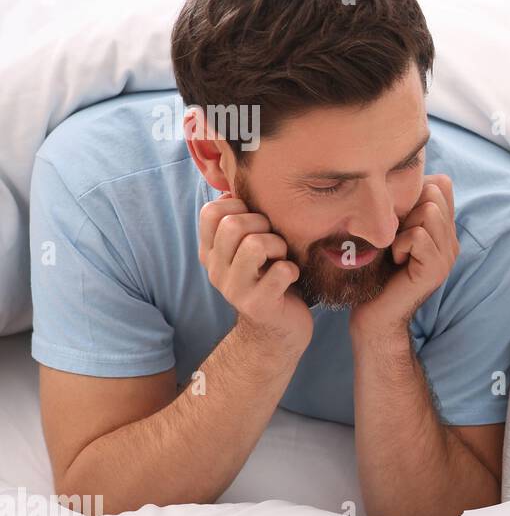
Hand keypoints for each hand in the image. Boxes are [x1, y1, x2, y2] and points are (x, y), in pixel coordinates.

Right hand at [199, 191, 311, 353]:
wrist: (278, 331)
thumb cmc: (272, 279)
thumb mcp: (251, 249)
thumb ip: (243, 222)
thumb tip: (243, 184)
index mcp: (211, 252)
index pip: (211, 211)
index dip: (239, 206)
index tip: (256, 221)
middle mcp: (216, 270)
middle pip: (233, 224)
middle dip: (263, 224)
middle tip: (275, 241)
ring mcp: (235, 289)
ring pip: (255, 244)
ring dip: (278, 245)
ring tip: (282, 257)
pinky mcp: (259, 304)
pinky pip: (281, 271)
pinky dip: (292, 269)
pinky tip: (291, 276)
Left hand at [351, 175, 459, 338]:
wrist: (374, 317)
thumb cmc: (375, 272)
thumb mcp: (390, 232)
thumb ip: (403, 209)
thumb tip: (399, 176)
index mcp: (443, 229)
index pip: (441, 184)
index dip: (414, 191)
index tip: (396, 218)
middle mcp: (451, 241)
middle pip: (435, 192)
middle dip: (408, 208)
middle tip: (394, 237)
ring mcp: (448, 255)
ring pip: (429, 211)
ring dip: (403, 227)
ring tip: (396, 249)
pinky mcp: (436, 269)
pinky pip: (418, 236)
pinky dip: (400, 244)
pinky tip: (396, 260)